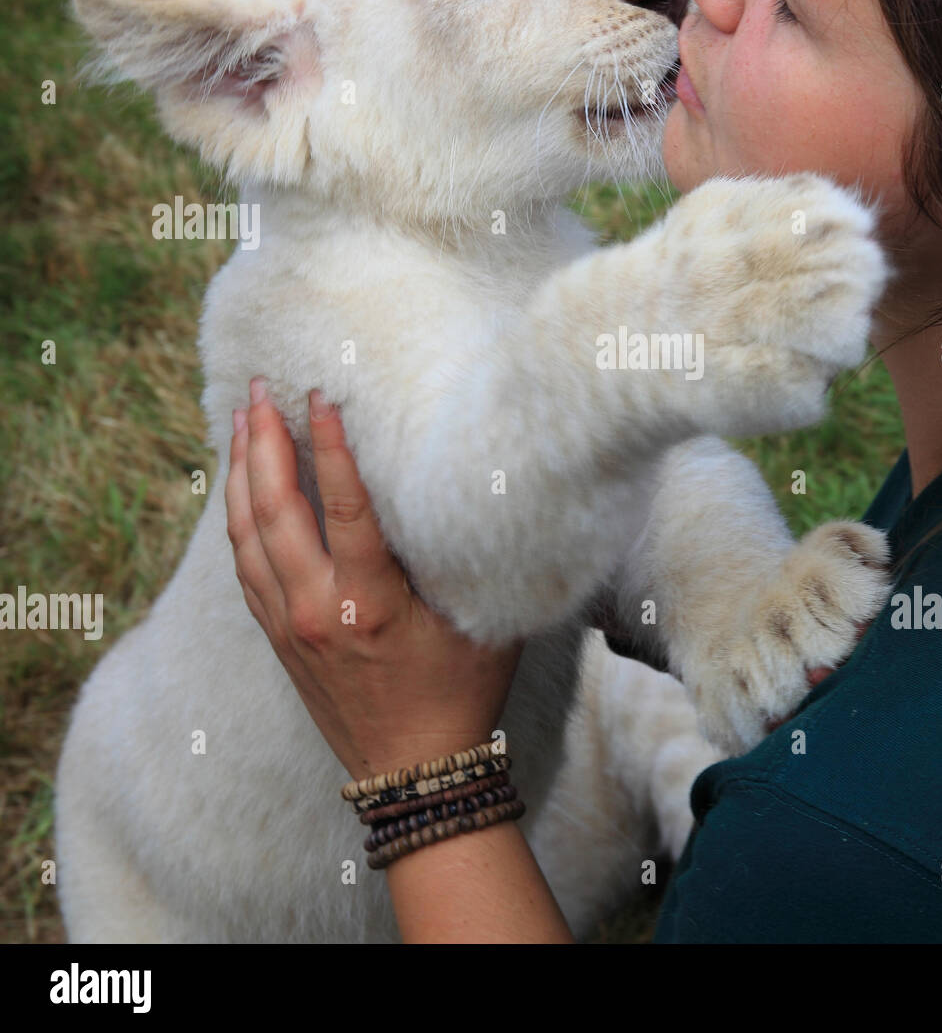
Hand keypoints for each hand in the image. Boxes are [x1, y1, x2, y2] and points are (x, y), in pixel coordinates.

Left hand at [224, 379, 522, 782]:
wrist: (412, 771)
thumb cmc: (461, 693)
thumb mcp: (483, 623)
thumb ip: (468, 561)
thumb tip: (473, 493)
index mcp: (370, 605)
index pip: (342, 509)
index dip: (330, 447)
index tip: (320, 396)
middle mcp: (317, 611)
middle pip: (274, 512)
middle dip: (262, 443)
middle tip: (258, 390)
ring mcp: (288, 625)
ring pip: (246, 536)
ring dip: (239, 473)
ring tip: (240, 420)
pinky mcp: (278, 636)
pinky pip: (245, 565)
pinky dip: (238, 516)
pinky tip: (239, 485)